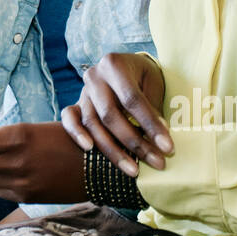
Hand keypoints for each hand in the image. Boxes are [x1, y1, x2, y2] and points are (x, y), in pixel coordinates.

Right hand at [61, 52, 172, 174]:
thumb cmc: (144, 77)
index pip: (132, 99)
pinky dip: (76, 134)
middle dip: (135, 143)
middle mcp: (94, 77)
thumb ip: (153, 107)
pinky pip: (68, 119)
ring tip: (134, 170)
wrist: (127, 68)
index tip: (168, 147)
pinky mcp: (76, 105)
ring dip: (113, 150)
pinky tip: (88, 149)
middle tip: (157, 162)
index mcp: (114, 65)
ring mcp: (83, 92)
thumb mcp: (153, 83)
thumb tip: (158, 139)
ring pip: (93, 124)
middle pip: (111, 115)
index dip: (150, 125)